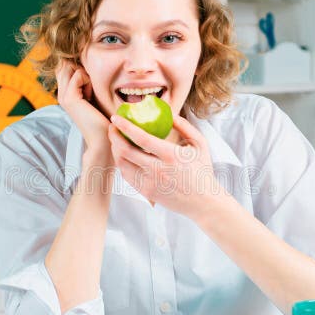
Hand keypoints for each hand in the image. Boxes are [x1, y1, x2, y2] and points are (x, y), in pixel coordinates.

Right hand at [55, 60, 110, 152]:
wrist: (103, 138)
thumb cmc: (102, 117)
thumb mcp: (93, 94)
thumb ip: (85, 81)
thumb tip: (85, 64)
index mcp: (65, 93)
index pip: (63, 66)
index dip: (77, 67)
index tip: (88, 84)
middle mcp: (61, 93)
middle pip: (64, 64)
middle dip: (80, 69)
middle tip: (89, 89)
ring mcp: (63, 96)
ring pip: (70, 67)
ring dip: (85, 75)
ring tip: (89, 94)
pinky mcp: (69, 98)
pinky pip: (78, 75)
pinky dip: (88, 82)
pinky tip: (90, 97)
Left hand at [108, 113, 223, 216]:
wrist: (202, 202)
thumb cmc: (202, 170)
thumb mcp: (199, 144)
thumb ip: (184, 126)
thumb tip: (169, 113)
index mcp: (171, 156)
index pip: (141, 138)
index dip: (125, 126)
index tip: (116, 117)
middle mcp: (158, 171)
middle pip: (125, 151)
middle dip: (114, 136)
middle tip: (113, 126)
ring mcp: (149, 183)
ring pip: (122, 164)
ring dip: (115, 149)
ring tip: (116, 138)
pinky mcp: (145, 192)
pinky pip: (126, 175)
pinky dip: (121, 162)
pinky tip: (122, 154)